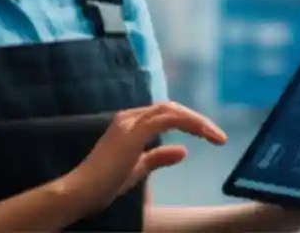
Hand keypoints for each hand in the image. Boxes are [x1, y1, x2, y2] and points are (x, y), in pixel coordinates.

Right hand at [65, 102, 227, 214]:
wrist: (80, 192)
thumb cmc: (103, 185)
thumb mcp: (137, 170)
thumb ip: (159, 158)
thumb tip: (183, 150)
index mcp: (130, 124)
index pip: (165, 114)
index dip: (189, 121)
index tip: (210, 136)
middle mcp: (130, 117)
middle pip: (171, 108)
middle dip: (198, 120)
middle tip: (219, 136)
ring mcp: (130, 122)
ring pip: (172, 110)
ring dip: (197, 121)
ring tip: (217, 136)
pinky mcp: (133, 132)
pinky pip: (168, 119)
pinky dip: (188, 123)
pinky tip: (203, 134)